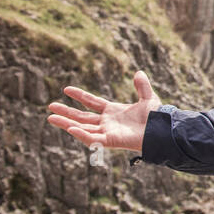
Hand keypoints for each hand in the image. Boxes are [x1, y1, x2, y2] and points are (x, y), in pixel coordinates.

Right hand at [47, 70, 161, 152]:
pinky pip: (92, 139)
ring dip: (66, 123)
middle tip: (50, 106)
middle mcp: (107, 122)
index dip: (80, 96)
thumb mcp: (148, 98)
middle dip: (66, 112)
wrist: (163, 131)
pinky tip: (70, 128)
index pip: (92, 102)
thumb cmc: (157, 118)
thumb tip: (139, 72)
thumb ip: (142, 86)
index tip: (66, 89)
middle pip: (82, 116)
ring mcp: (107, 132)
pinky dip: (81, 134)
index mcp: (113, 111)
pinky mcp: (110, 141)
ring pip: (82, 128)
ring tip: (50, 118)